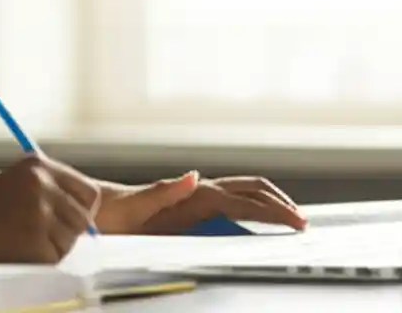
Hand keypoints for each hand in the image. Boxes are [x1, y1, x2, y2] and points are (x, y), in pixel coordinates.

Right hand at [0, 155, 99, 262]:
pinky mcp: (35, 243)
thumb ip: (51, 190)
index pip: (88, 191)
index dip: (81, 209)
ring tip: (20, 240)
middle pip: (83, 218)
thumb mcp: (17, 183)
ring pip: (70, 240)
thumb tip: (90, 215)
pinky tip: (16, 250)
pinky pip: (55, 258)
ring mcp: (39, 214)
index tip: (68, 219)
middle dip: (67, 230)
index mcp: (38, 165)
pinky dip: (40, 260)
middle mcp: (42, 185)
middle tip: (37, 234)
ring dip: (52, 246)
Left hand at [97, 172, 307, 233]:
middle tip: (304, 225)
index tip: (296, 225)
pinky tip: (262, 225)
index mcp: (194, 193)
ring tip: (293, 222)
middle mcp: (200, 191)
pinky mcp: (194, 208)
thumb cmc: (115, 212)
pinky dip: (255, 212)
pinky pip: (233, 208)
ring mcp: (199, 198)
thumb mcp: (136, 206)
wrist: (97, 210)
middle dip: (281, 205)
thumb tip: (195, 176)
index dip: (274, 213)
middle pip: (254, 192)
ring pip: (246, 196)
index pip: (245, 202)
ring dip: (271, 205)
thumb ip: (165, 190)